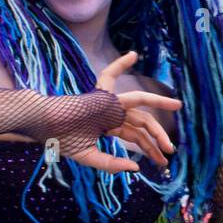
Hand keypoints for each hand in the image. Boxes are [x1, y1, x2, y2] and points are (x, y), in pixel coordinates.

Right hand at [68, 52, 182, 173]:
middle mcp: (111, 113)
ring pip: (138, 102)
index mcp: (108, 126)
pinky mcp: (100, 95)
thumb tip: (136, 167)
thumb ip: (112, 164)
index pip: (135, 137)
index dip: (150, 150)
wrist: (44, 130)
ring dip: (158, 103)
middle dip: (157, 137)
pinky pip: (111, 76)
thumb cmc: (62, 141)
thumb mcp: (90, 157)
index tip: (162, 162)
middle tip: (170, 151)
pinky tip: (133, 55)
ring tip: (178, 105)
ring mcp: (107, 102)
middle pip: (141, 124)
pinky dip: (120, 65)